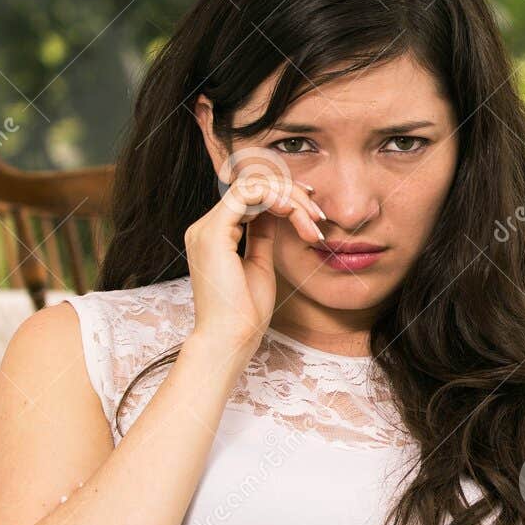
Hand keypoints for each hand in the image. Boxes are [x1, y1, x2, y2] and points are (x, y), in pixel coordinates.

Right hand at [185, 146, 326, 361]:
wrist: (232, 338)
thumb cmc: (246, 312)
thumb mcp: (260, 264)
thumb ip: (262, 236)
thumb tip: (277, 213)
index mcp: (215, 235)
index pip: (249, 198)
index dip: (283, 196)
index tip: (313, 209)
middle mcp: (205, 228)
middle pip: (251, 188)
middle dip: (291, 194)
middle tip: (319, 214)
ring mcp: (206, 229)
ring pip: (251, 186)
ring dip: (289, 197)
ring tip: (313, 219)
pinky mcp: (213, 234)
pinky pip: (245, 195)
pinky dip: (274, 197)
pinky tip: (294, 211)